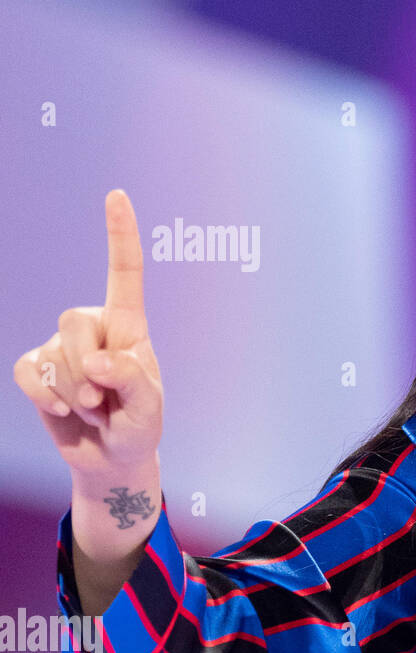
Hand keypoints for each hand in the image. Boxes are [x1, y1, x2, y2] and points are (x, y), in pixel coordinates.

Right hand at [12, 189, 163, 475]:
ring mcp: (62, 346)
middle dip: (90, 370)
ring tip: (96, 411)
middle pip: (75, 322)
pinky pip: (29, 371)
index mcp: (129, 326)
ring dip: (75, 393)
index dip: (119, 235)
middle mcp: (94, 327)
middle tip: (108, 403)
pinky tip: (62, 410)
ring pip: (54, 354)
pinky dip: (44, 395)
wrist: (111, 458)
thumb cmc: (139, 426)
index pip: (124, 274)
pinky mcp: (38, 367)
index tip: (117, 195)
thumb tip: (99, 359)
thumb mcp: (148, 408)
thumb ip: (131, 380)